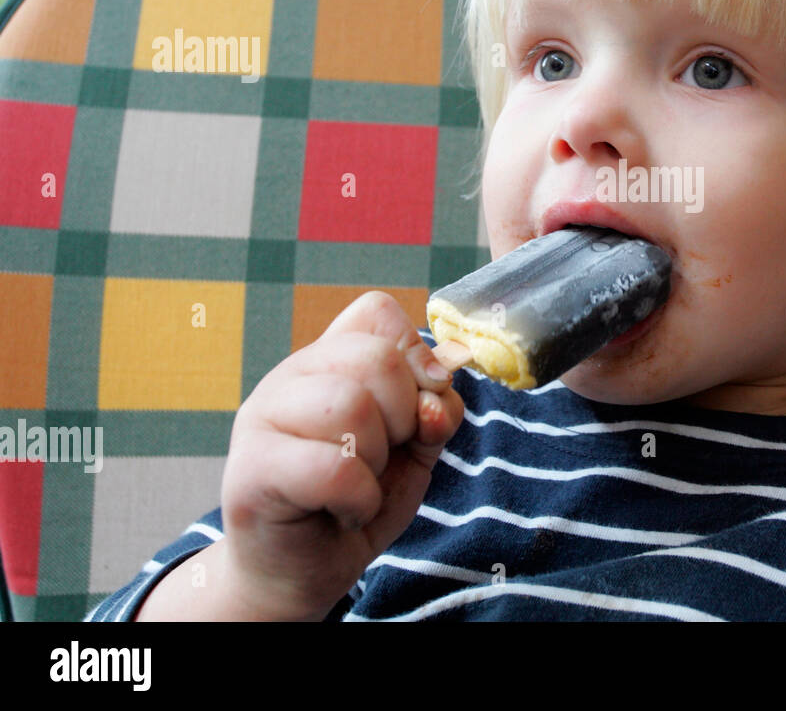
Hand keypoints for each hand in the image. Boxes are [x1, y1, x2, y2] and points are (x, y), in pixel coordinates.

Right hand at [217, 291, 464, 619]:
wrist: (303, 568)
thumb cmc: (356, 498)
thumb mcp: (414, 446)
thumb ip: (436, 409)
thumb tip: (438, 396)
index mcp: (328, 359)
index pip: (376, 313)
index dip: (417, 356)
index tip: (420, 407)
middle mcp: (290, 376)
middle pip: (376, 357)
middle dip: (403, 416)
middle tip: (383, 457)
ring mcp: (262, 418)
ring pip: (351, 405)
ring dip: (377, 460)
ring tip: (358, 484)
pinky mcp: (251, 471)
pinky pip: (333, 468)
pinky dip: (358, 498)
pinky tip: (344, 509)